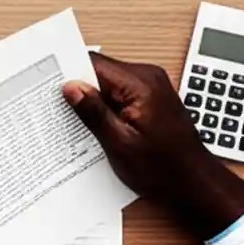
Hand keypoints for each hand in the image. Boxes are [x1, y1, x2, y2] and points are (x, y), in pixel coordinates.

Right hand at [62, 52, 243, 238]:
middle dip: (79, 88)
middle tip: (57, 107)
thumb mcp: (120, 143)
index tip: (50, 86)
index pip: (94, 63)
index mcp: (140, 84)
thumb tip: (71, 87)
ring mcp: (151, 86)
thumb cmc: (163, 168)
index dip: (69, 72)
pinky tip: (97, 125)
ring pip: (108, 82)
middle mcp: (147, 77)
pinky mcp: (150, 97)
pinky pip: (119, 92)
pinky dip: (105, 105)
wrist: (194, 182)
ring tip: (77, 121)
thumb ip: (94, 112)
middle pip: (100, 70)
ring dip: (92, 99)